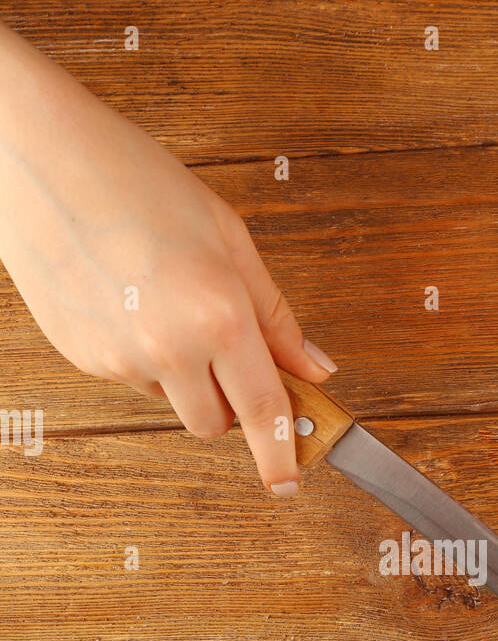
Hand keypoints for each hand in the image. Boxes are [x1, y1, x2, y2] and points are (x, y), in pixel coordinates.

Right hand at [0, 24, 334, 494]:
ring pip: (171, 399)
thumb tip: (314, 368)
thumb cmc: (137, 181)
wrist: (40, 160)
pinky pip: (130, 378)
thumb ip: (275, 315)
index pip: (262, 410)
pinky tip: (126, 299)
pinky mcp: (84, 358)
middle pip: (215, 423)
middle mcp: (170, 349)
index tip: (290, 480)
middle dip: (228, 401)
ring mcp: (120, 359)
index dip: (281, 452)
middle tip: (224, 347)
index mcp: (219, 315)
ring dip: (183, 374)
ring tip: (163, 301)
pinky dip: (140, 354)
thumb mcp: (229, 238)